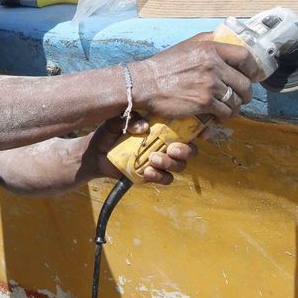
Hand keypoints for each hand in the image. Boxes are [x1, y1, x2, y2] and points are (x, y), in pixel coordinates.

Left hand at [84, 113, 198, 184]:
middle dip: (186, 151)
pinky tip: (147, 171)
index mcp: (163, 129)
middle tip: (171, 149)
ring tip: (153, 159)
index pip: (188, 130)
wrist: (95, 152)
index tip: (203, 134)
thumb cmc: (110, 132)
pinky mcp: (152, 175)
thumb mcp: (117, 121)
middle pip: (190, 151)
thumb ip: (129, 119)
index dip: (200, 131)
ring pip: (179, 166)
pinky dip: (159, 176)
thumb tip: (144, 126)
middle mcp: (166, 145)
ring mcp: (160, 161)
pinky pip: (165, 179)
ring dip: (170, 164)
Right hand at [130, 33, 259, 121]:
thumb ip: (208, 40)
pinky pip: (225, 111)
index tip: (252, 76)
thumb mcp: (187, 45)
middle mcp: (212, 65)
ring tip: (229, 109)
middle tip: (240, 98)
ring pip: (236, 100)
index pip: (244, 56)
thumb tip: (226, 39)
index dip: (252, 68)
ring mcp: (209, 85)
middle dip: (245, 94)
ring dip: (235, 107)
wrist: (144, 83)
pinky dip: (225, 116)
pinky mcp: (204, 102)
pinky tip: (219, 117)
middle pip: (244, 83)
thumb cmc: (164, 65)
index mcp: (210, 48)